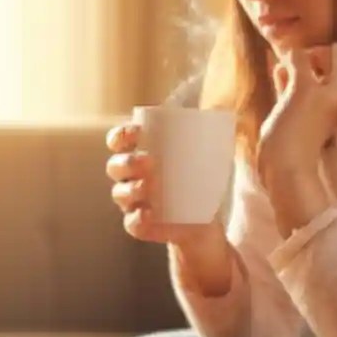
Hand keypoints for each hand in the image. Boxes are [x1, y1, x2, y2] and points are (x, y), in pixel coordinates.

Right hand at [105, 123, 220, 245]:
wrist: (206, 218)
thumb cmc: (200, 179)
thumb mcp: (205, 155)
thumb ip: (206, 135)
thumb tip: (221, 111)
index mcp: (140, 155)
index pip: (118, 140)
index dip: (121, 135)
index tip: (137, 132)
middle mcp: (131, 178)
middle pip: (115, 166)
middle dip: (127, 163)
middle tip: (149, 162)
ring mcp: (134, 203)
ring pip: (120, 194)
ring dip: (131, 189)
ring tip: (149, 187)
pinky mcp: (143, 226)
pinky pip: (132, 224)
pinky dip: (137, 218)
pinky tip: (149, 212)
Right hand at [258, 43, 336, 177]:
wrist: (285, 165)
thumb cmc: (295, 126)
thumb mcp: (301, 88)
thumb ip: (300, 63)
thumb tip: (294, 49)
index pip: (336, 52)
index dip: (318, 48)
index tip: (301, 58)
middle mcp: (332, 95)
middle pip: (321, 63)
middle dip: (305, 57)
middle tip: (288, 60)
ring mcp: (315, 105)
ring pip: (306, 77)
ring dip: (294, 67)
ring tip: (280, 65)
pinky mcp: (298, 114)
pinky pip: (294, 90)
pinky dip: (286, 80)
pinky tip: (276, 74)